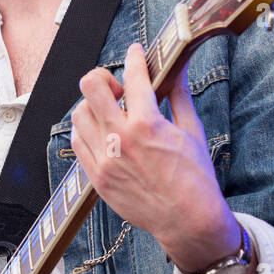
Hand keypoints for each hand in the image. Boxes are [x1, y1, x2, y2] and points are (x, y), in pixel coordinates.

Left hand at [69, 42, 238, 269]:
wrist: (187, 220)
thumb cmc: (194, 178)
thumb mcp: (191, 131)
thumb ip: (178, 96)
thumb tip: (177, 70)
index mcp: (148, 124)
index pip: (132, 76)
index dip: (135, 57)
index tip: (136, 52)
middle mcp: (120, 139)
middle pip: (90, 87)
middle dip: (103, 78)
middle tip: (116, 87)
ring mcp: (104, 160)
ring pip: (79, 115)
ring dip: (93, 107)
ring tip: (110, 113)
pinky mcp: (97, 178)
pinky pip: (78, 144)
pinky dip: (87, 132)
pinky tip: (103, 133)